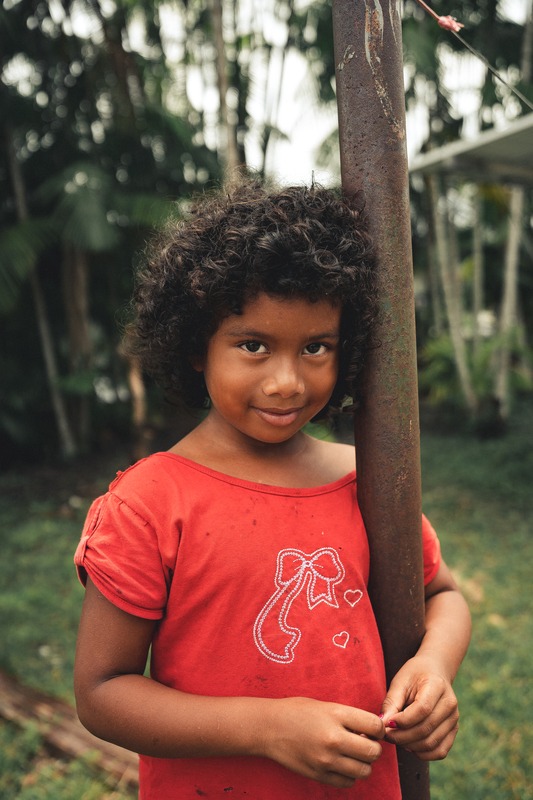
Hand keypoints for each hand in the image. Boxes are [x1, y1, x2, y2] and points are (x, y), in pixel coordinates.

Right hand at [261, 697, 384, 786]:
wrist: (269, 727)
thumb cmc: (297, 712)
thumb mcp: (326, 706)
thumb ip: (350, 718)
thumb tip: (373, 731)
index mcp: (336, 715)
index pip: (375, 726)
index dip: (378, 728)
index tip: (372, 729)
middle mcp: (334, 739)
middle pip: (373, 752)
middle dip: (373, 747)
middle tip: (363, 742)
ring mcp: (326, 760)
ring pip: (364, 770)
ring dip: (363, 763)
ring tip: (352, 754)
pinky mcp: (320, 775)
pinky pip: (348, 782)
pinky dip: (349, 775)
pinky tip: (341, 764)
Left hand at [380, 655, 459, 760]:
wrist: (435, 672)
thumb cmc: (414, 675)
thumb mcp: (400, 682)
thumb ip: (391, 703)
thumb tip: (382, 724)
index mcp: (437, 686)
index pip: (422, 710)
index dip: (402, 721)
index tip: (387, 723)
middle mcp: (450, 704)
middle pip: (425, 729)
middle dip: (402, 736)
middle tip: (386, 734)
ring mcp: (454, 719)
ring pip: (431, 743)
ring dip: (409, 746)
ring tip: (396, 738)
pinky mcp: (453, 730)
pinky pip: (440, 751)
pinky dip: (423, 754)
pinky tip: (409, 745)